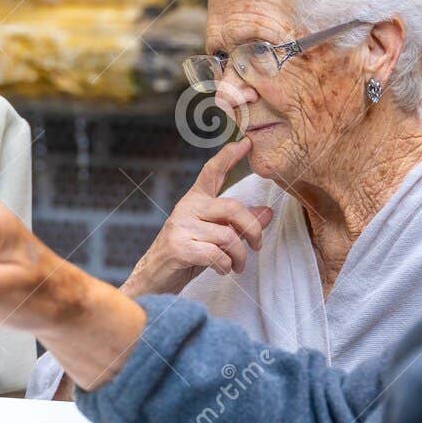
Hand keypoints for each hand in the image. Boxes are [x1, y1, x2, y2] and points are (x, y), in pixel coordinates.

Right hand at [122, 138, 273, 297]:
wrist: (154, 280)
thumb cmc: (186, 256)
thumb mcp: (216, 238)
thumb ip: (239, 224)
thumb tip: (267, 212)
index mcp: (195, 201)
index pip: (212, 172)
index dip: (229, 156)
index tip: (247, 142)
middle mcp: (187, 208)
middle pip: (232, 207)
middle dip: (252, 229)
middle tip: (257, 246)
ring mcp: (181, 227)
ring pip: (227, 236)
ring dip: (239, 256)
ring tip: (237, 266)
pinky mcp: (179, 247)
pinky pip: (216, 254)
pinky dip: (226, 265)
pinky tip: (223, 270)